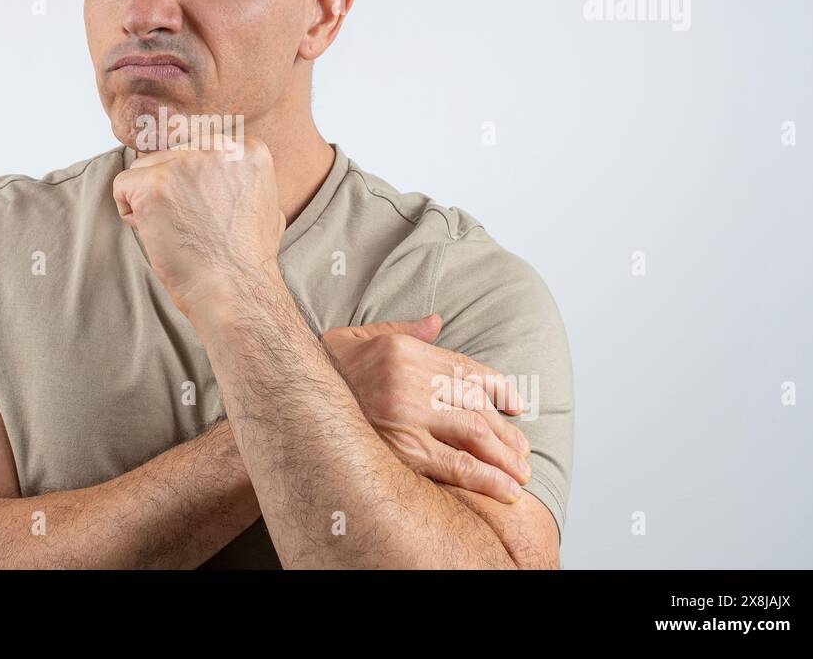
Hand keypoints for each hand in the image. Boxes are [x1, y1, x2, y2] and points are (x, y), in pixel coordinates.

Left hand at [112, 137, 284, 316]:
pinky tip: (156, 235)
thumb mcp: (264, 206)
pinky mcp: (154, 183)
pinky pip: (122, 185)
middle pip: (170, 155)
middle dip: (170, 190)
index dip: (193, 184)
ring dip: (149, 200)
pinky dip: (131, 213)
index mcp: (247, 149)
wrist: (235, 292)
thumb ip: (241, 178)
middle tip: (189, 226)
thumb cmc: (246, 260)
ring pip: (144, 168)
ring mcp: (185, 163)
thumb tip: (223, 169)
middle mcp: (219, 147)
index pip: (198, 148)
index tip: (205, 214)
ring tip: (174, 232)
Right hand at [324, 317, 532, 503]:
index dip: (498, 389)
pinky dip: (486, 478)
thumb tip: (436, 322)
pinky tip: (505, 490)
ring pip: (474, 434)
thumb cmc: (329, 369)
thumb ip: (404, 330)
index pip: (467, 370)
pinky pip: (454, 464)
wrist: (290, 392)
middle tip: (522, 451)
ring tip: (520, 475)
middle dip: (506, 432)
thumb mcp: (363, 337)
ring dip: (505, 457)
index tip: (515, 405)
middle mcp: (412, 379)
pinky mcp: (402, 447)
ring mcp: (408, 413)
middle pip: (477, 405)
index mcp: (406, 351)